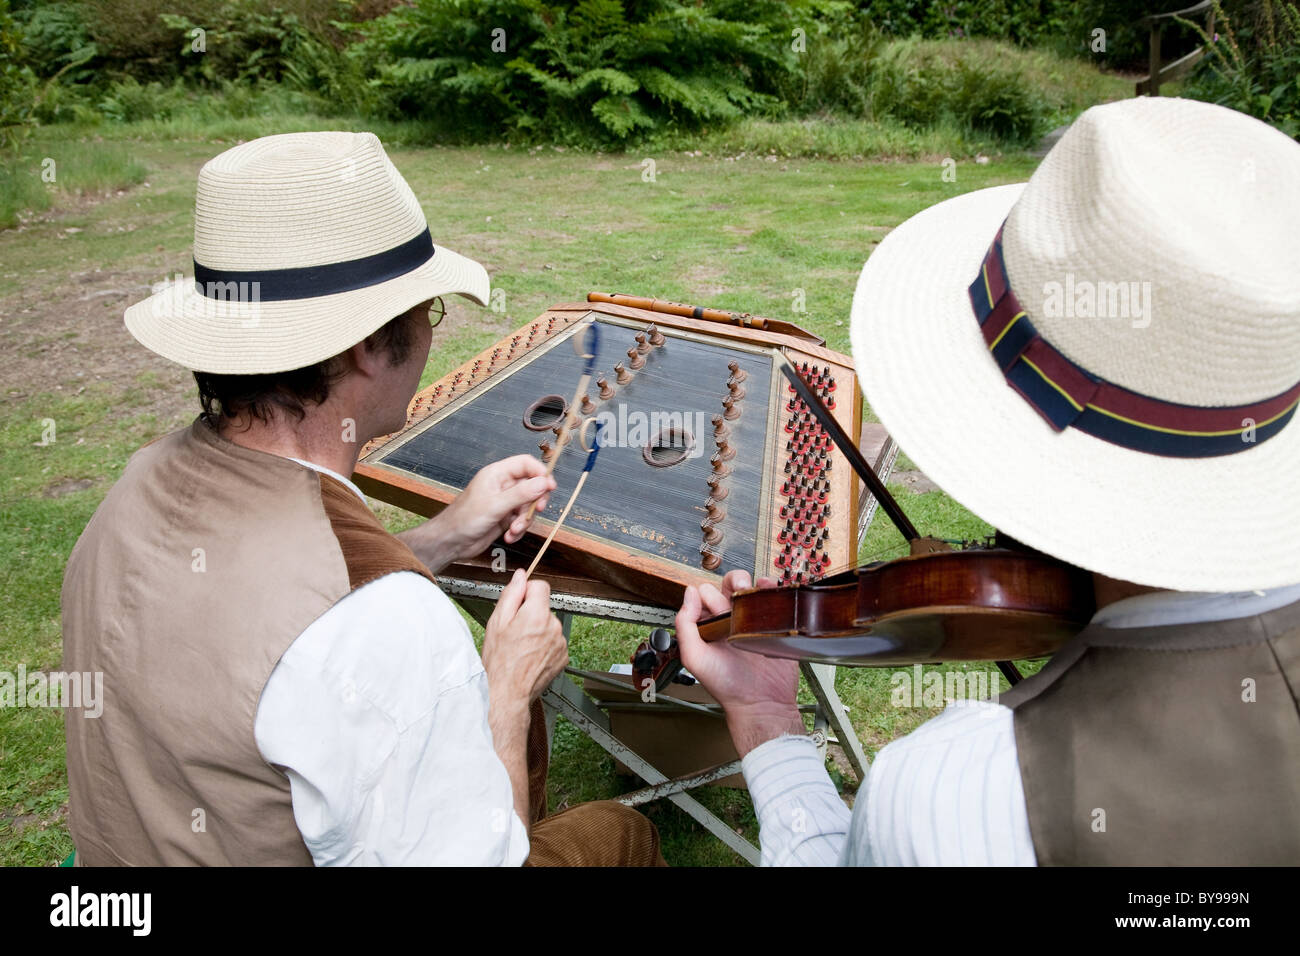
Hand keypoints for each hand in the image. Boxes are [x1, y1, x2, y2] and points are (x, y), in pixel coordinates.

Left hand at [401, 455, 555, 569]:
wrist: (451, 542)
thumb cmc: (463, 519)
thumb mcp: (495, 505)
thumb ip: (521, 493)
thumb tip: (543, 482)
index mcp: (497, 474)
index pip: (525, 464)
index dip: (540, 473)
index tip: (549, 487)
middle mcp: (502, 486)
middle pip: (532, 486)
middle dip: (535, 501)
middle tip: (536, 510)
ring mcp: (505, 502)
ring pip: (528, 506)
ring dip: (525, 520)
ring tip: (513, 529)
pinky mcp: (505, 517)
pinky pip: (522, 520)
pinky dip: (519, 529)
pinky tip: (509, 536)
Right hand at [482, 569, 567, 703]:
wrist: (507, 694)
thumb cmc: (500, 662)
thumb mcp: (497, 622)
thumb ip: (512, 594)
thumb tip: (520, 576)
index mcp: (537, 614)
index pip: (541, 586)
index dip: (527, 592)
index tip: (518, 604)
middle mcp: (554, 626)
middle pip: (544, 607)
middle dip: (530, 614)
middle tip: (514, 632)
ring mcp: (561, 642)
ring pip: (549, 625)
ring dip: (538, 631)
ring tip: (521, 647)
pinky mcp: (564, 656)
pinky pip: (554, 641)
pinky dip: (544, 645)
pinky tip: (530, 656)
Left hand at [676, 570, 804, 756]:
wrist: (762, 702)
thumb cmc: (727, 685)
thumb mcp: (695, 658)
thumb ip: (685, 626)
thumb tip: (688, 595)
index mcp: (709, 626)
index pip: (704, 594)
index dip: (706, 595)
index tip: (712, 609)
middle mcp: (730, 620)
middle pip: (727, 585)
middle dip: (730, 582)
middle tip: (733, 597)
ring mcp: (752, 620)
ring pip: (749, 587)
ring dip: (748, 582)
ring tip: (748, 592)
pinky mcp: (772, 623)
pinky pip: (771, 597)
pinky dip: (769, 587)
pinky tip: (766, 590)